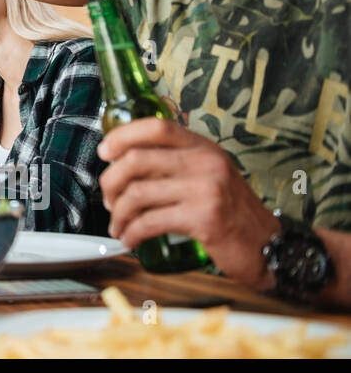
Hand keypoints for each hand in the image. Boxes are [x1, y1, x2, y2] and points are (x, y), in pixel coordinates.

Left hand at [99, 118, 280, 286]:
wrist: (267, 245)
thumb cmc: (231, 211)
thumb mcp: (209, 175)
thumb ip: (176, 164)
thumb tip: (125, 164)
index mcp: (204, 147)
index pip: (157, 127)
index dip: (123, 136)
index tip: (104, 151)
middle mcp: (206, 163)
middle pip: (137, 160)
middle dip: (111, 182)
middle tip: (108, 199)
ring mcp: (206, 190)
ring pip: (138, 194)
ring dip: (119, 213)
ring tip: (118, 225)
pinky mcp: (204, 218)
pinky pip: (151, 222)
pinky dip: (132, 232)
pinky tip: (130, 239)